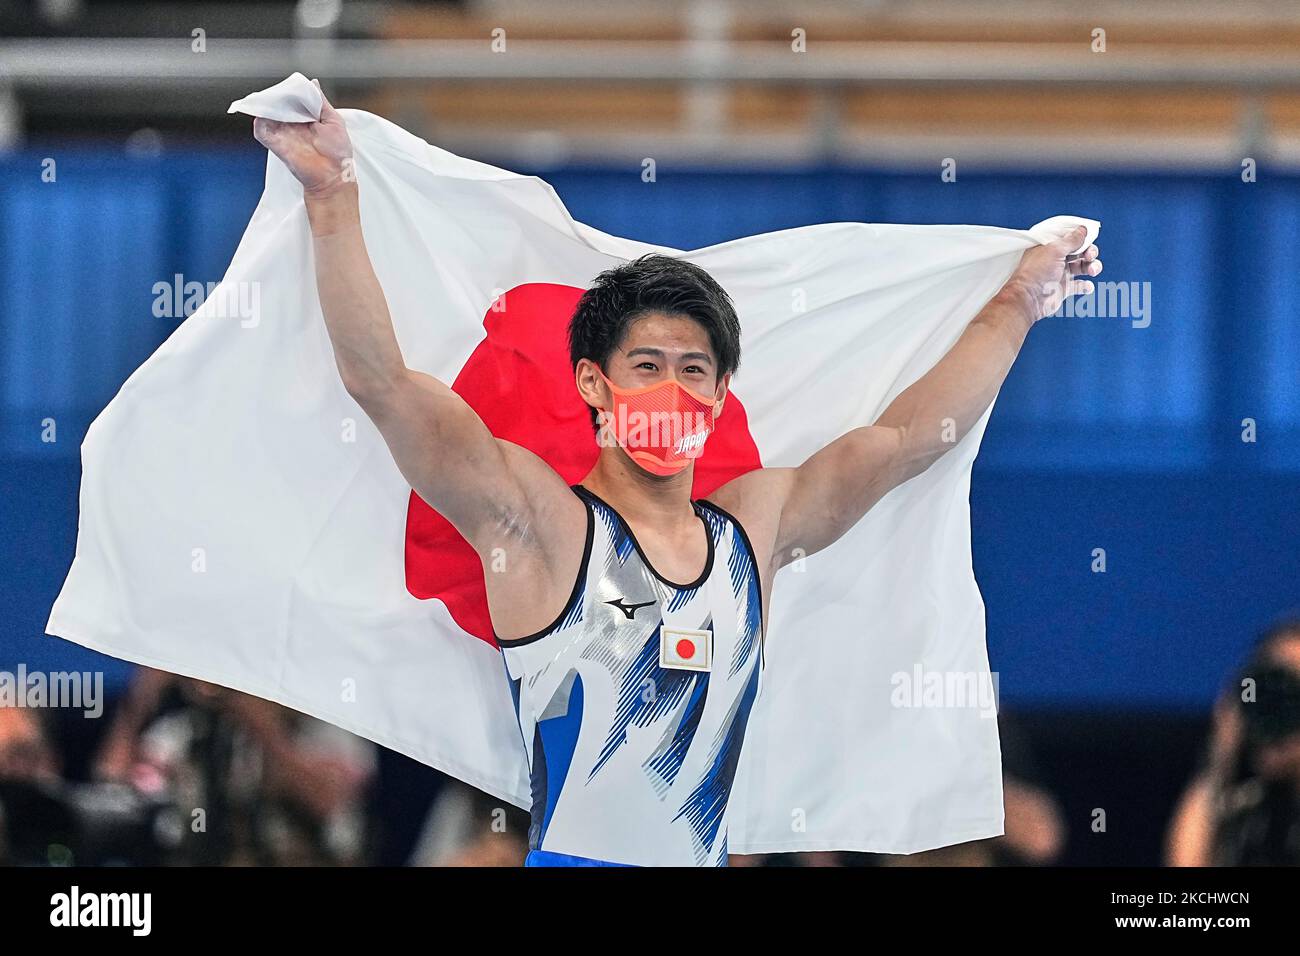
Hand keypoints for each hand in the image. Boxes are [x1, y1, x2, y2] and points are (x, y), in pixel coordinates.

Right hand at [252, 78, 353, 197]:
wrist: (333, 178)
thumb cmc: (338, 153)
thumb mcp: (334, 120)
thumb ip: (321, 102)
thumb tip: (313, 83)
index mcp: (307, 118)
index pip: (293, 99)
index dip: (290, 91)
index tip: (290, 85)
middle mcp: (293, 125)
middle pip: (279, 105)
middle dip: (277, 96)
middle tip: (279, 90)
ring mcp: (283, 134)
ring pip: (268, 114)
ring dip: (267, 105)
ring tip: (270, 98)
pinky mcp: (276, 145)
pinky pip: (262, 131)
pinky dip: (259, 121)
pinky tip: (263, 113)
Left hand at [1005, 225, 1102, 321]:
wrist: (1028, 300)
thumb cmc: (1035, 273)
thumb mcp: (1054, 250)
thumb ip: (1071, 240)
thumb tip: (1083, 229)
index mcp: (1049, 246)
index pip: (1069, 236)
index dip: (1081, 236)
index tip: (1090, 236)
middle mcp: (1055, 258)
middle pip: (1079, 251)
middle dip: (1089, 251)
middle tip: (1090, 255)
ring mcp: (1060, 273)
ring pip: (1082, 266)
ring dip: (1092, 266)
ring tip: (1092, 271)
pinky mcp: (1064, 288)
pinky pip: (1080, 285)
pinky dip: (1086, 286)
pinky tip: (1086, 286)